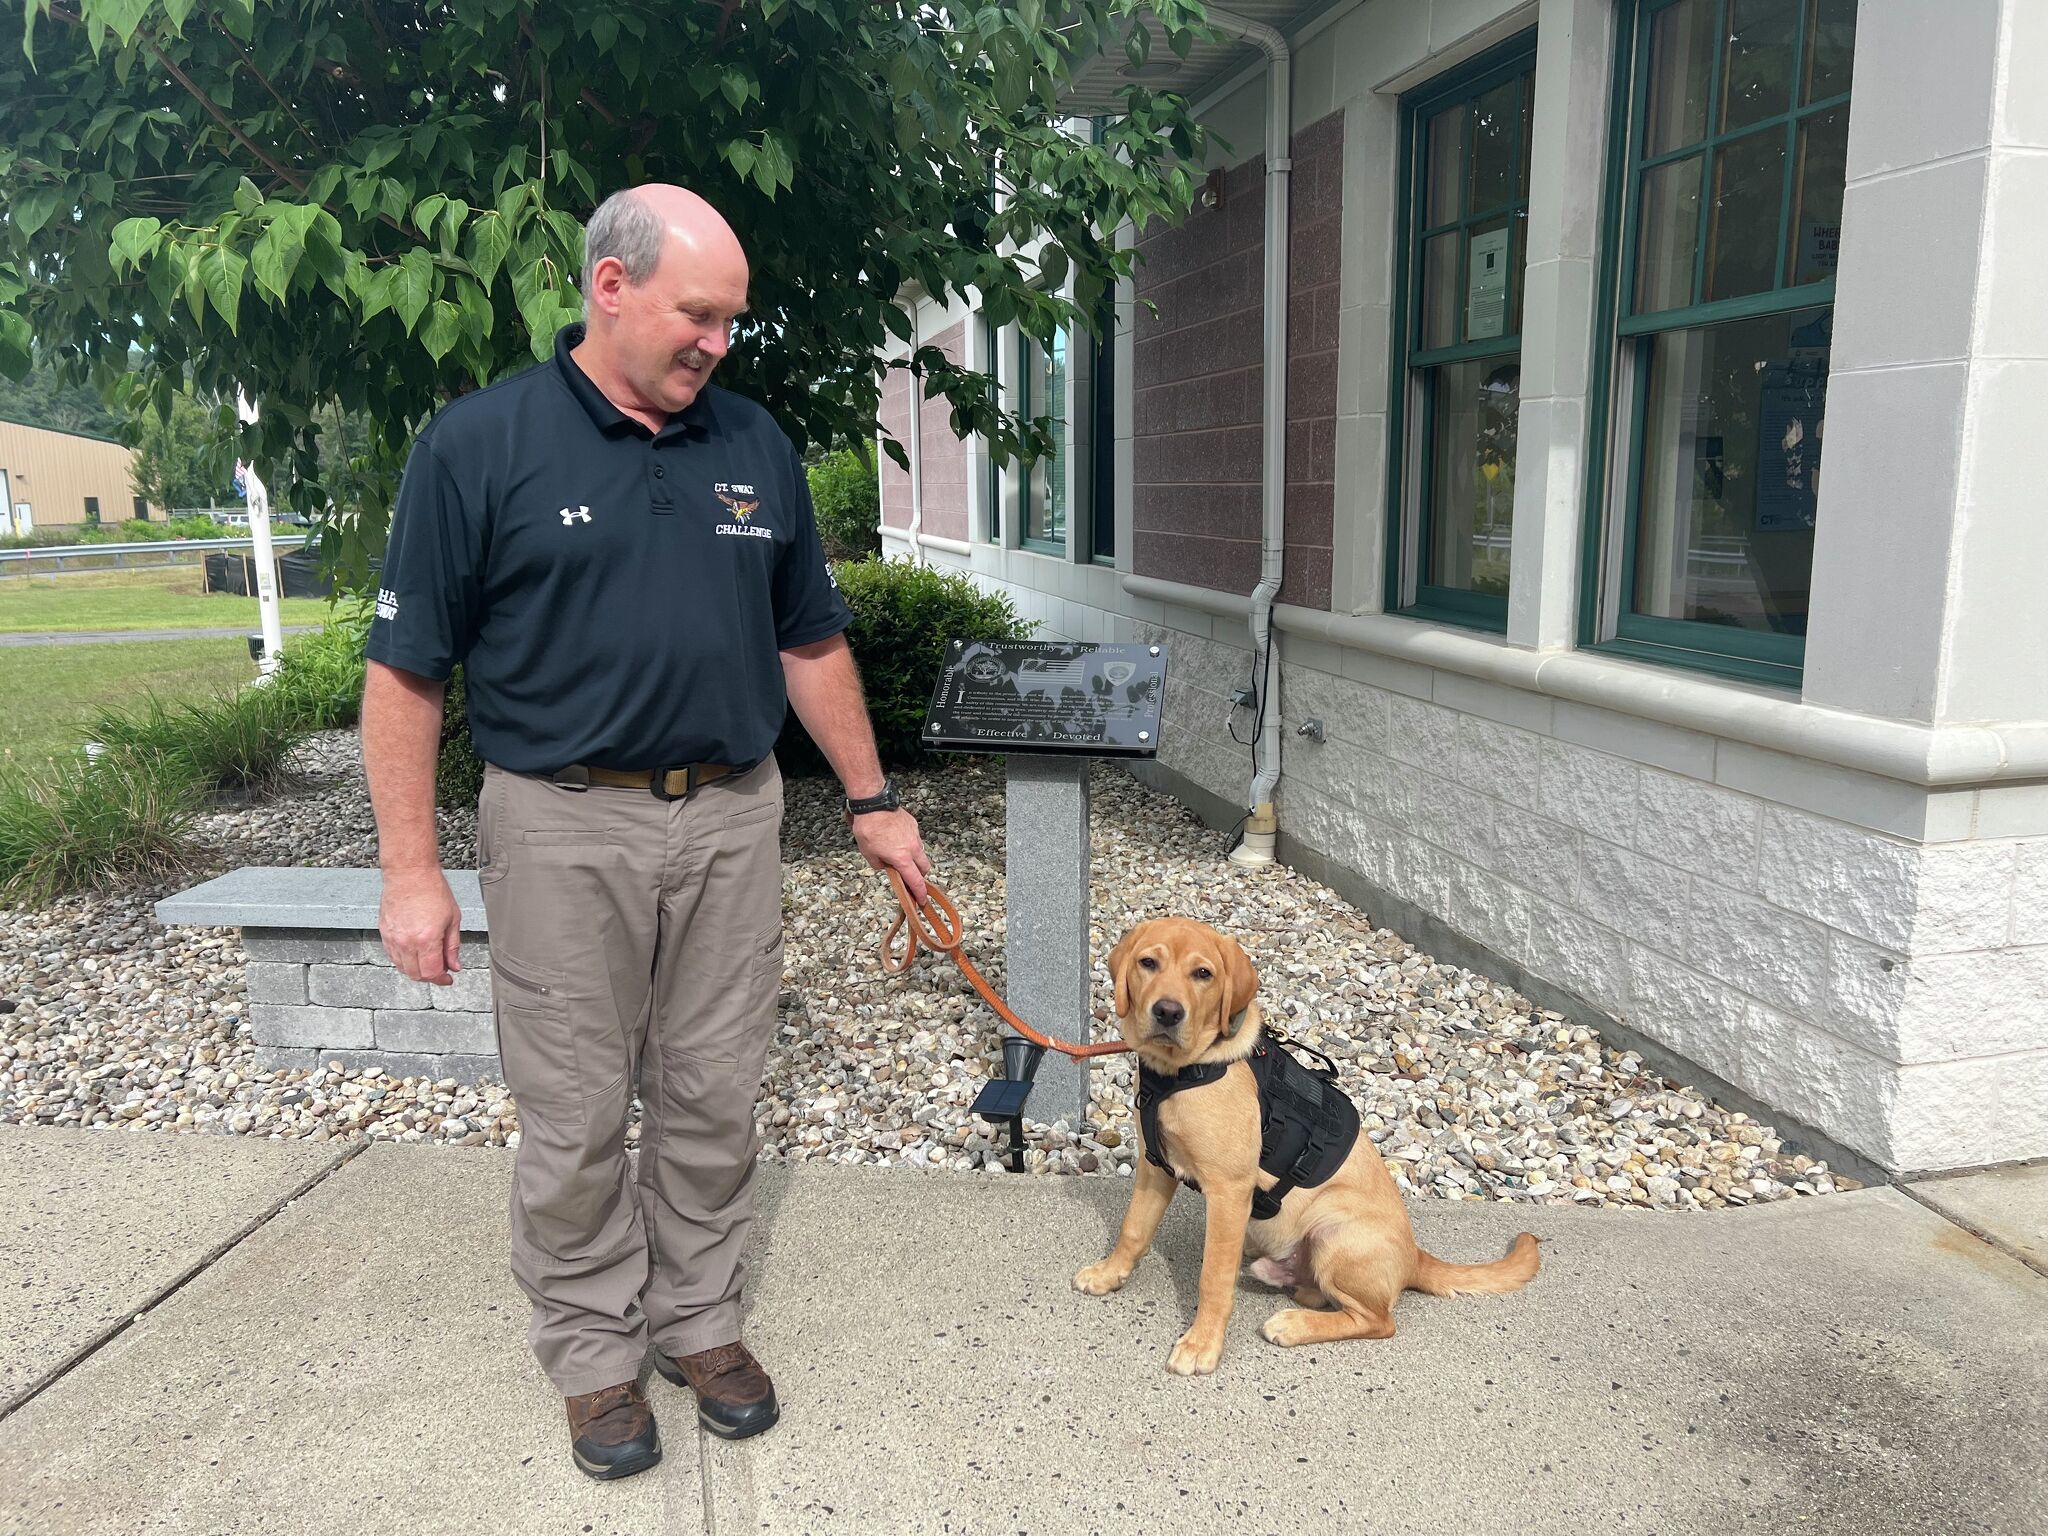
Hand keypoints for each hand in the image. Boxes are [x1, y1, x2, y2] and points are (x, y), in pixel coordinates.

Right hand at [379, 866, 461, 983]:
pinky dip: (404, 960)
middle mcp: (406, 942)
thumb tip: (454, 965)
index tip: (447, 979)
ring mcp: (393, 938)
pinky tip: (414, 953)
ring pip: (402, 967)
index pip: (431, 973)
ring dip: (416, 969)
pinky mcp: (384, 932)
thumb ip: (452, 946)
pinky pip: (392, 955)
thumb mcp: (453, 919)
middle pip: (415, 974)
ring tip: (428, 960)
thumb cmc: (432, 890)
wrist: (410, 874)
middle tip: (440, 971)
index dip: (441, 979)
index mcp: (426, 939)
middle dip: (430, 976)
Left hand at [848, 807, 930, 906]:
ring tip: (900, 855)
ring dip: (915, 859)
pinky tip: (898, 840)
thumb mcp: (868, 853)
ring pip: (921, 853)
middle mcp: (912, 848)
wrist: (873, 804)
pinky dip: (910, 844)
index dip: (920, 892)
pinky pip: (915, 839)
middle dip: (920, 875)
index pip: (916, 880)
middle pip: (924, 868)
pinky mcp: (913, 825)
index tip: (922, 900)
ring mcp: (915, 836)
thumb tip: (885, 866)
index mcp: (902, 858)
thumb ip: (880, 865)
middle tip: (910, 877)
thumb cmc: (868, 829)